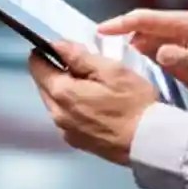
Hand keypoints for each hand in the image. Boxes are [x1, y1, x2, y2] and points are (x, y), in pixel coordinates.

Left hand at [28, 41, 160, 164]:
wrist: (151, 143)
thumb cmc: (133, 102)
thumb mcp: (110, 70)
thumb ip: (78, 56)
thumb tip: (55, 45)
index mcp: (61, 93)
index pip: (36, 65)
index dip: (47, 52)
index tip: (66, 50)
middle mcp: (56, 114)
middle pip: (44, 84)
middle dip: (58, 71)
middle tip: (87, 68)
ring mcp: (65, 131)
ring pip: (55, 102)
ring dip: (66, 90)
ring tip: (94, 87)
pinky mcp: (77, 143)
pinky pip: (66, 117)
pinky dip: (73, 107)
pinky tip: (95, 106)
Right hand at [97, 9, 187, 105]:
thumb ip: (184, 60)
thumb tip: (160, 52)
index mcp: (180, 24)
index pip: (143, 19)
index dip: (120, 23)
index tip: (100, 31)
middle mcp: (171, 28)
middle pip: (136, 25)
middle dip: (114, 33)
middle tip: (91, 46)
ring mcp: (169, 39)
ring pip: (137, 37)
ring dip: (119, 45)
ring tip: (99, 57)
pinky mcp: (167, 51)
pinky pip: (143, 49)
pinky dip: (129, 54)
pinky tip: (118, 66)